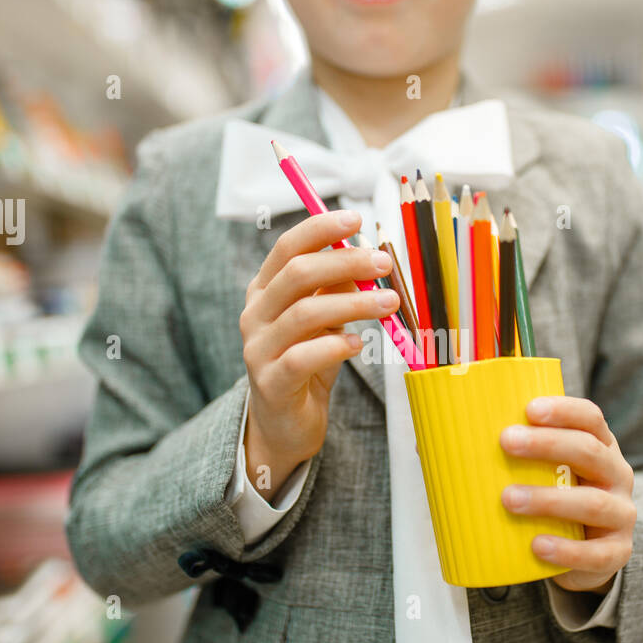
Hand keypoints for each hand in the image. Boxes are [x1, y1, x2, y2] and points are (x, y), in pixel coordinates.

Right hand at [240, 209, 399, 499]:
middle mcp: (255, 314)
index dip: (320, 229)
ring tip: (388, 304)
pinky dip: (334, 346)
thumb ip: (334, 287)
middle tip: (384, 264)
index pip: (287, 247)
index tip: (356, 219)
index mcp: (265, 290)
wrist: (284, 424)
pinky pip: (302, 357)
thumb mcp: (323, 319)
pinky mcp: (271, 383)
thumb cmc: (307, 362)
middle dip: (346, 262)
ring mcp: (258, 349)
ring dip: (353, 303)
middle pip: (297, 274)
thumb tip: (364, 253)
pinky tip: (358, 345)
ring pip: (305, 313)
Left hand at [498, 396, 635, 592]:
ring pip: (593, 503)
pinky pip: (596, 553)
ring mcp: (622, 515)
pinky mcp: (617, 552)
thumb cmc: (557, 501)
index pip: (590, 419)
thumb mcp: (546, 474)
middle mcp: (617, 475)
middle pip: (590, 452)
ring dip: (549, 499)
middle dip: (548, 444)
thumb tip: (445, 442)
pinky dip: (566, 550)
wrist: (587, 554)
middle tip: (506, 441)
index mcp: (601, 447)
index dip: (564, 411)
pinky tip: (537, 546)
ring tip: (508, 499)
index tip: (529, 409)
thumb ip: (516, 458)